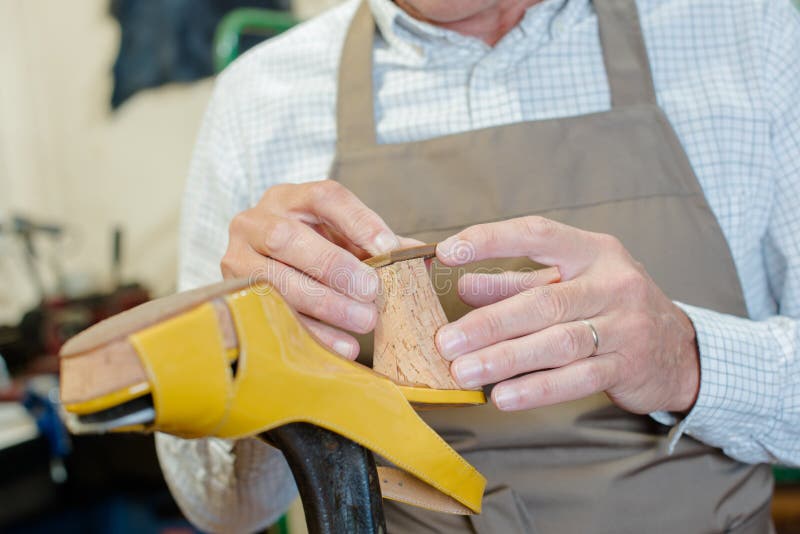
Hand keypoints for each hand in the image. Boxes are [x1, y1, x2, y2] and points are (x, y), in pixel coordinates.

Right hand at [222, 180, 399, 358]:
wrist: (259, 270)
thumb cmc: (311, 252)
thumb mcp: (341, 240)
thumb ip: (377, 245)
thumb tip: (423, 256)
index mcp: (289, 198)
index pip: (324, 197)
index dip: (359, 222)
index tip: (389, 250)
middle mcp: (254, 222)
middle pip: (288, 237)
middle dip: (334, 266)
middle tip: (371, 290)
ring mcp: (235, 259)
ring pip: (274, 280)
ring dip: (325, 303)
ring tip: (364, 320)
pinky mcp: (231, 297)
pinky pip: (270, 317)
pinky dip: (312, 333)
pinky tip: (344, 346)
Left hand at [434, 216, 699, 414]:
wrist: (679, 348)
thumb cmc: (611, 306)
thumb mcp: (570, 281)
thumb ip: (517, 282)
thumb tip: (464, 285)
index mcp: (593, 251)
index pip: (536, 234)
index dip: (490, 240)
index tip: (446, 253)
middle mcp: (612, 283)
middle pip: (543, 302)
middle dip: (489, 323)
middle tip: (446, 341)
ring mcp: (625, 326)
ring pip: (557, 343)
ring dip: (505, 359)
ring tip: (464, 371)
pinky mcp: (628, 367)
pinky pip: (576, 379)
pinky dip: (536, 389)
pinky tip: (503, 396)